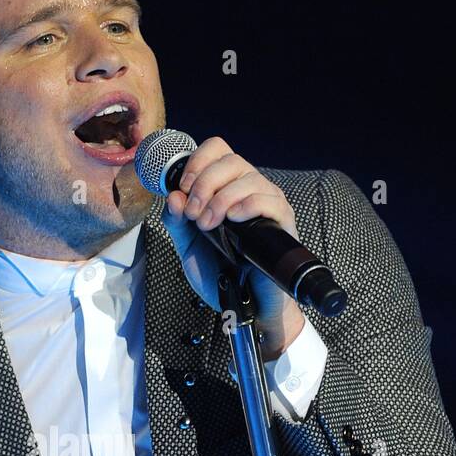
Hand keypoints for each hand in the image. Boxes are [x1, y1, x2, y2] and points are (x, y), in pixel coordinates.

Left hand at [160, 136, 304, 357]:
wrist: (243, 305)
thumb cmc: (220, 273)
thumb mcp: (187, 246)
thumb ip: (176, 222)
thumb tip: (173, 196)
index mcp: (224, 188)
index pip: (217, 149)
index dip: (197, 161)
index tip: (183, 190)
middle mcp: (248, 189)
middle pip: (231, 160)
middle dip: (204, 184)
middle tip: (194, 215)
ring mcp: (267, 204)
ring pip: (249, 177)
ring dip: (220, 199)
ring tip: (208, 225)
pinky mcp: (282, 222)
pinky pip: (270, 199)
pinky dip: (246, 205)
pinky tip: (232, 220)